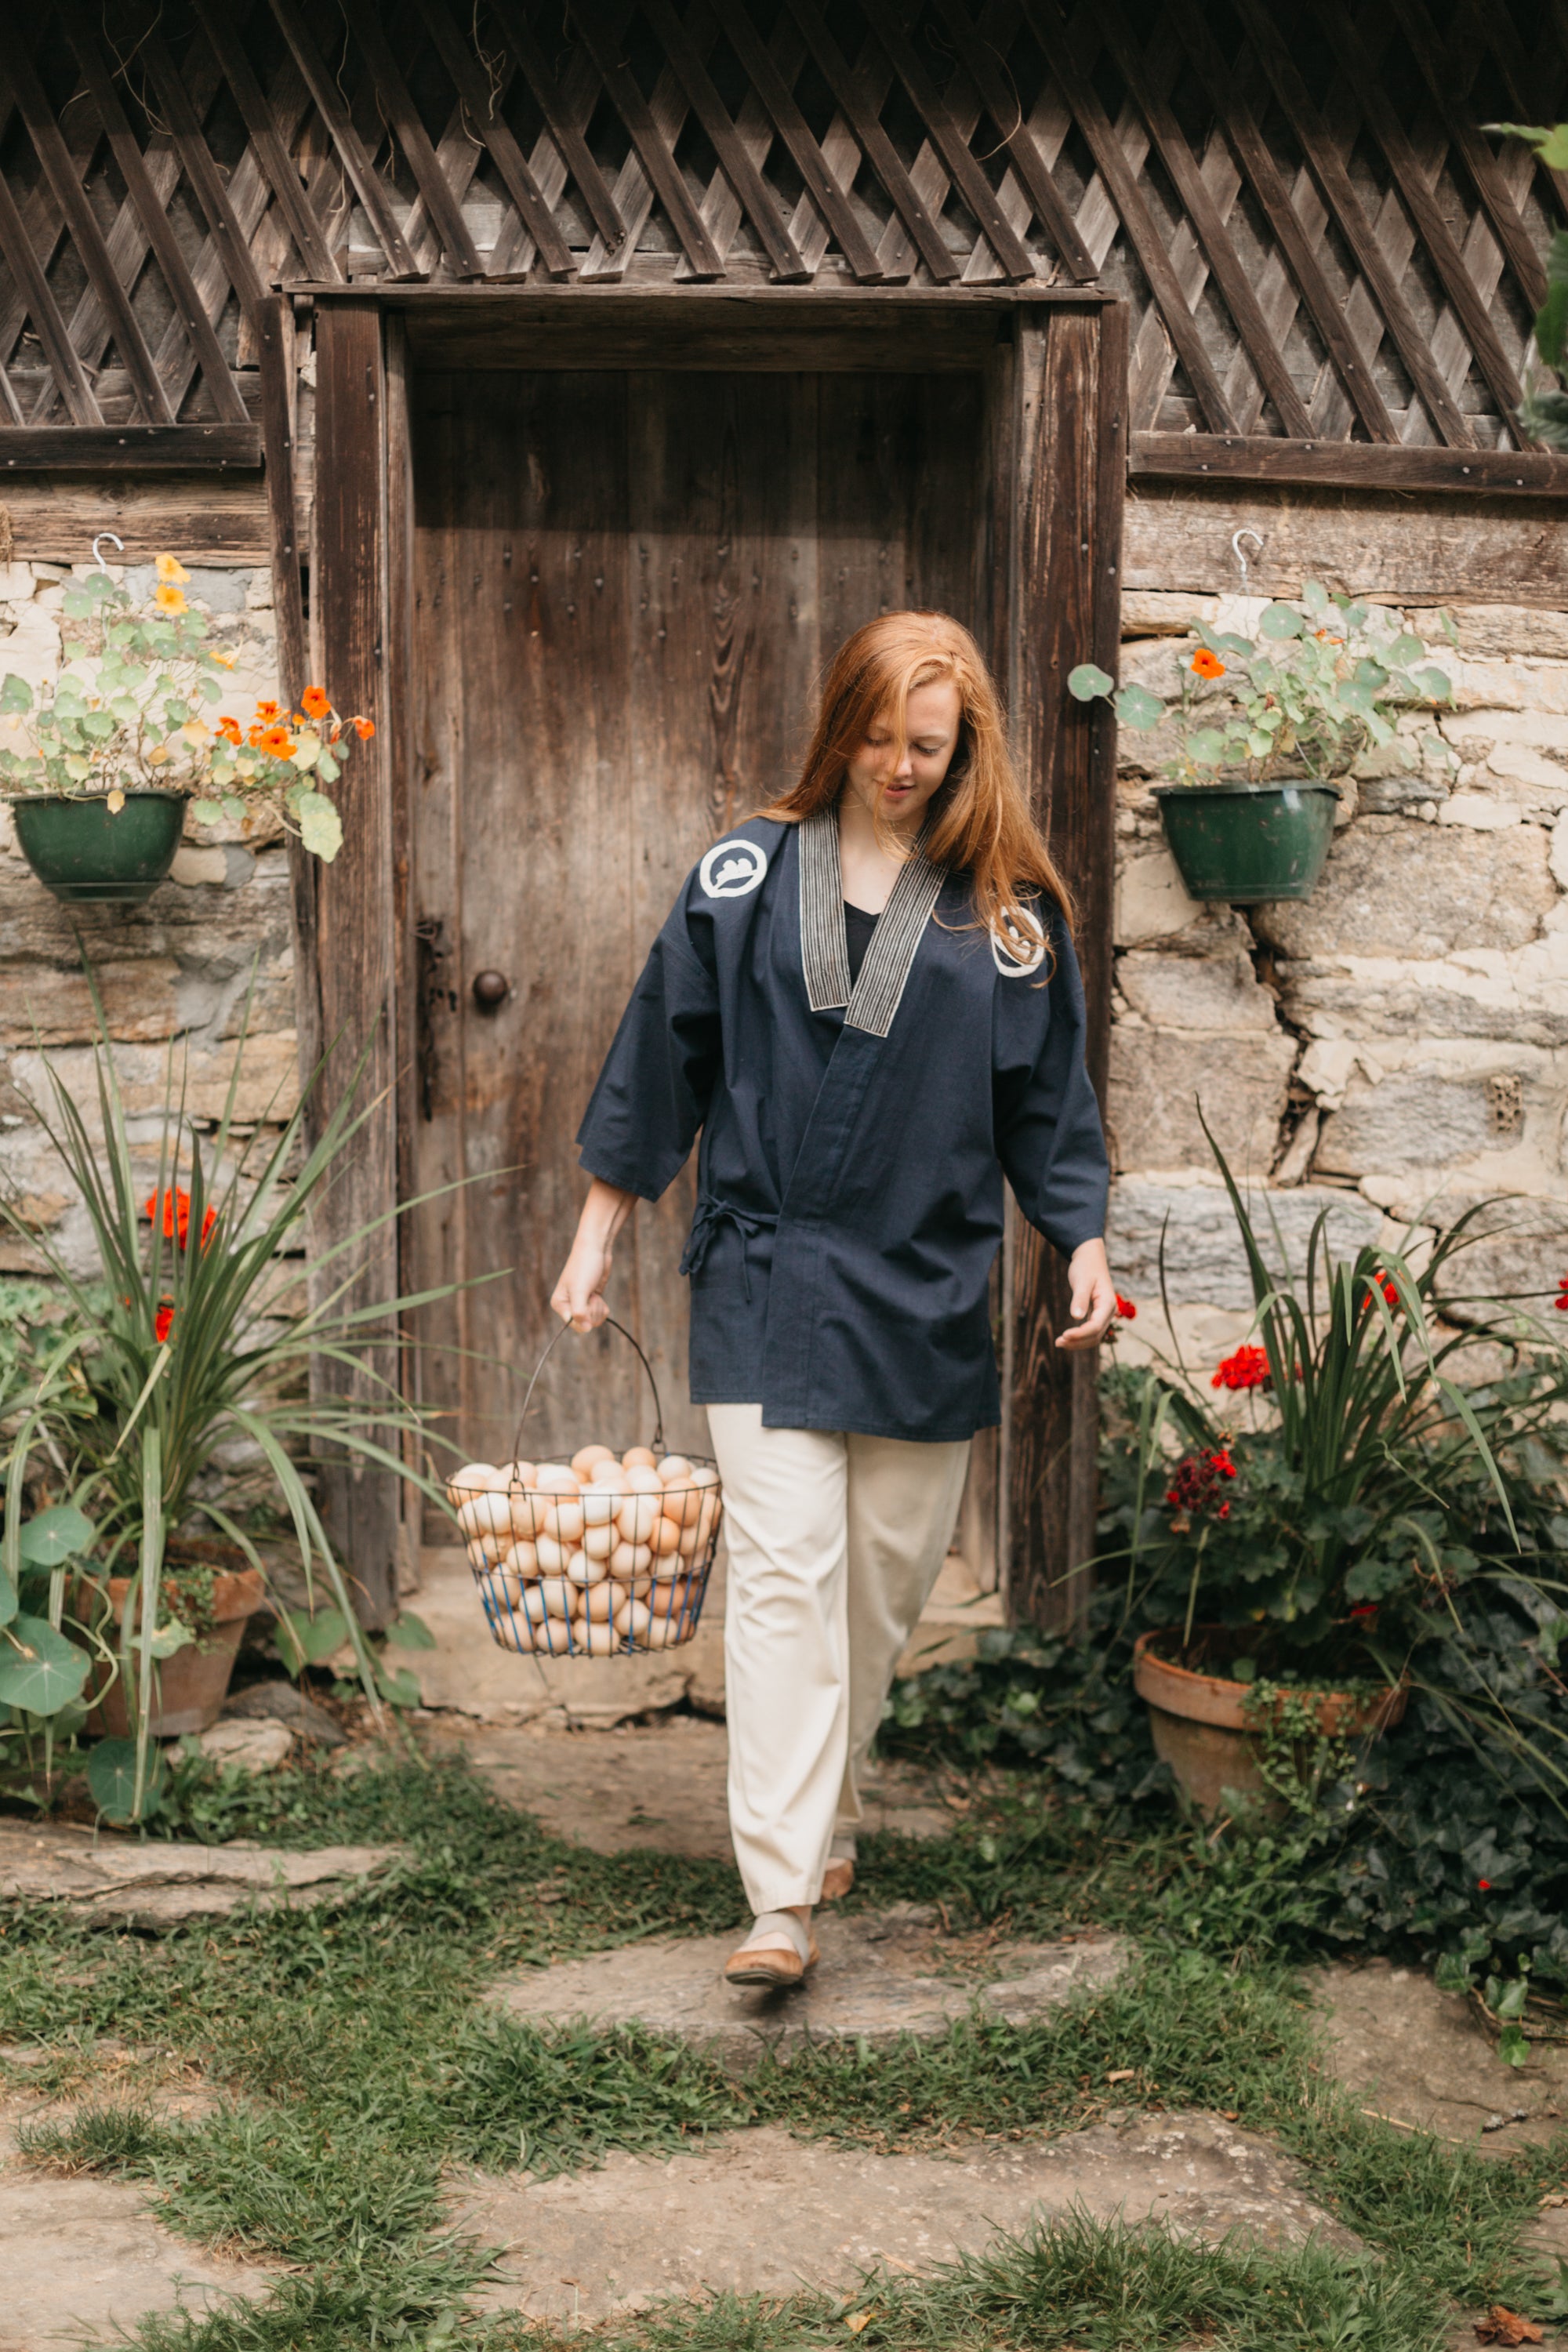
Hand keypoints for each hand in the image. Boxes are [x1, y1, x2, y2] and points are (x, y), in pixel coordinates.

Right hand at [550, 1179, 636, 1331]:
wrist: (596, 1249)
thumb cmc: (585, 1267)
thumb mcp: (580, 1290)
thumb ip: (579, 1312)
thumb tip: (586, 1329)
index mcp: (559, 1304)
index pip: (573, 1324)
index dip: (585, 1317)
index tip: (588, 1301)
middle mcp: (568, 1306)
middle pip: (585, 1325)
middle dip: (593, 1311)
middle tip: (591, 1294)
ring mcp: (580, 1304)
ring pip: (593, 1321)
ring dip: (598, 1308)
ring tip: (594, 1292)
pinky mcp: (591, 1301)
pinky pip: (599, 1314)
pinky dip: (602, 1307)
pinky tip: (598, 1294)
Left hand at [1056, 1237, 1116, 1351]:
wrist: (1090, 1259)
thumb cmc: (1086, 1267)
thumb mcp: (1081, 1281)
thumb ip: (1080, 1298)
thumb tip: (1077, 1317)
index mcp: (1108, 1303)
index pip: (1096, 1326)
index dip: (1080, 1334)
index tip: (1064, 1335)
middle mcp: (1109, 1311)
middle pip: (1095, 1335)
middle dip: (1077, 1341)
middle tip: (1058, 1342)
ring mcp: (1104, 1314)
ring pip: (1094, 1337)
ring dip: (1078, 1342)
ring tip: (1059, 1343)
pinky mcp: (1097, 1315)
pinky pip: (1091, 1331)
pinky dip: (1079, 1337)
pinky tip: (1067, 1338)